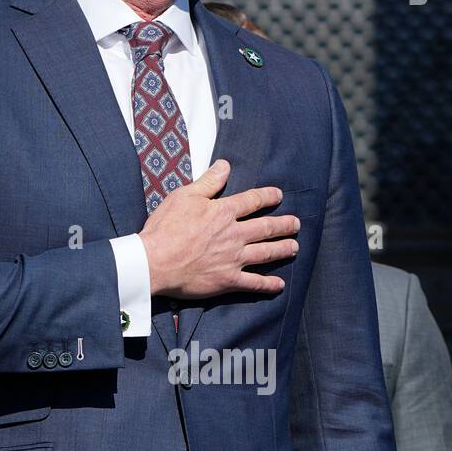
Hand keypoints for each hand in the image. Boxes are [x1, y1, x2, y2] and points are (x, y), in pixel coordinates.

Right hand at [140, 159, 299, 299]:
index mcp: (224, 212)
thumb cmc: (165, 228)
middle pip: (267, 227)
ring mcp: (234, 259)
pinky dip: (268, 285)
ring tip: (294, 247)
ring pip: (267, 253)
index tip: (278, 195)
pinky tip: (279, 284)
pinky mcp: (228, 280)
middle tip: (296, 224)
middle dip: (284, 225)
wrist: (155, 261)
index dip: (268, 196)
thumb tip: (225, 165)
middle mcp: (235, 235)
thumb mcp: (184, 196)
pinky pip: (254, 283)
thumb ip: (208, 182)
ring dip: (283, 249)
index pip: (253, 200)